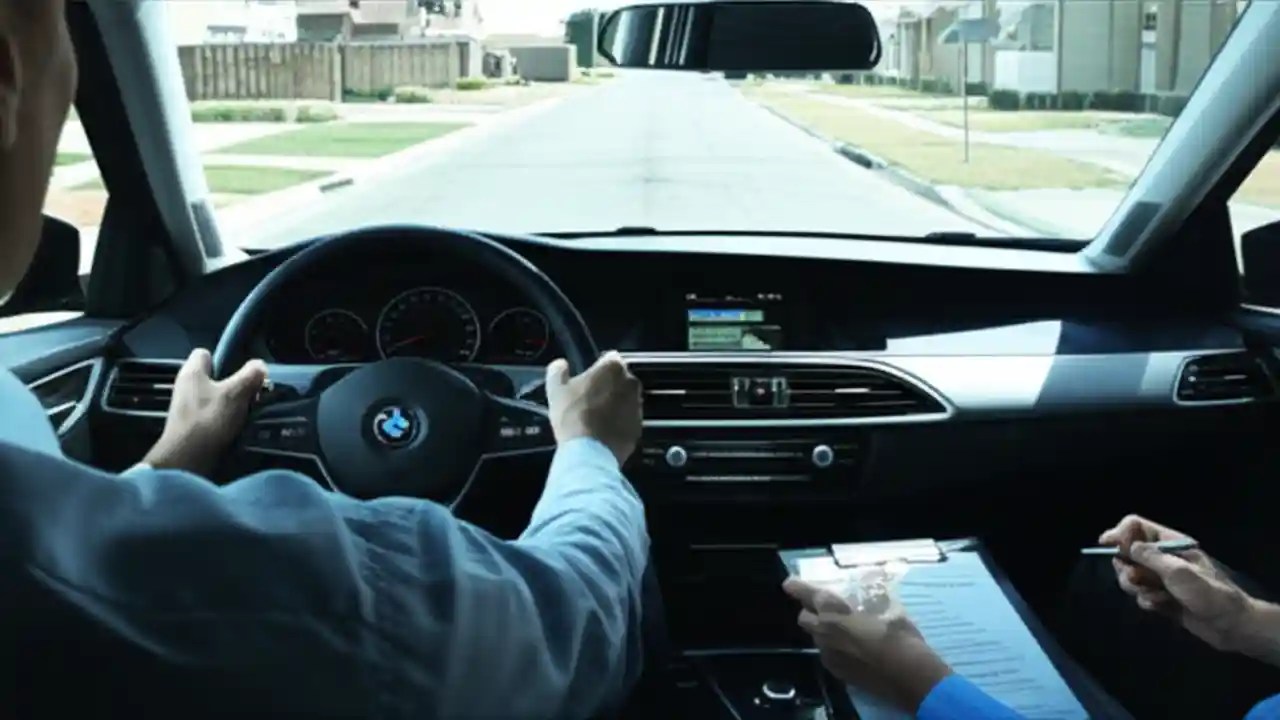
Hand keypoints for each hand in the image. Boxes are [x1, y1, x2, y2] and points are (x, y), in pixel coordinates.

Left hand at [142, 349, 266, 476]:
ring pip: (212, 398)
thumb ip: (251, 375)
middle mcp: (184, 387)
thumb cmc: (210, 418)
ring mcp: (185, 408)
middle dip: (231, 384)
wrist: (187, 459)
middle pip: (212, 378)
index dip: (224, 359)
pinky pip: (210, 416)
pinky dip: (221, 421)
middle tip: (249, 394)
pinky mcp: (188, 427)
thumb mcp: (237, 392)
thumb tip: (260, 366)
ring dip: (228, 404)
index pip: (204, 353)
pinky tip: (234, 429)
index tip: (240, 373)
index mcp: (192, 372)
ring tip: (245, 413)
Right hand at [544, 350, 642, 464]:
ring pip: (625, 400)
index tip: (586, 379)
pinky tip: (603, 431)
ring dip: (614, 404)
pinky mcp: (639, 427)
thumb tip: (560, 365)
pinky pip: (627, 420)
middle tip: (588, 399)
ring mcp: (638, 406)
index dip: (596, 367)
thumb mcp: (556, 389)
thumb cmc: (572, 415)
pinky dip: (618, 423)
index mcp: (614, 368)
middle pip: (619, 380)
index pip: (608, 358)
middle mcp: (632, 383)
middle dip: (607, 386)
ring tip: (594, 418)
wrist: (589, 452)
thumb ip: (558, 371)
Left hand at [783, 578, 950, 711]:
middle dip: (811, 611)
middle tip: (826, 609)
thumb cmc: (900, 639)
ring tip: (844, 630)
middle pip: (805, 619)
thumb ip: (873, 601)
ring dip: (823, 631)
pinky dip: (834, 648)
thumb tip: (873, 593)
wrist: (909, 678)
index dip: (799, 587)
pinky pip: (828, 655)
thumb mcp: (889, 611)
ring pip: (817, 638)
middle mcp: (825, 636)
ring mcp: (829, 657)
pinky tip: (851, 649)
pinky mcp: (838, 673)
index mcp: (835, 616)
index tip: (789, 583)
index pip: (811, 596)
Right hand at [1100, 514, 1252, 652]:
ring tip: (1154, 597)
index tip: (1107, 546)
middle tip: (1135, 579)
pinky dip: (1146, 601)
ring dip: (1136, 587)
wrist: (1230, 626)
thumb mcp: (1178, 572)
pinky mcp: (1161, 597)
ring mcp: (1162, 577)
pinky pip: (1140, 594)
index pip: (1136, 527)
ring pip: (1130, 576)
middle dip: (1126, 567)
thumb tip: (1126, 546)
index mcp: (1170, 543)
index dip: (1120, 533)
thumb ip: (1150, 557)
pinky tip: (1160, 607)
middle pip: (1127, 553)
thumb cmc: (1209, 594)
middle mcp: (1163, 557)